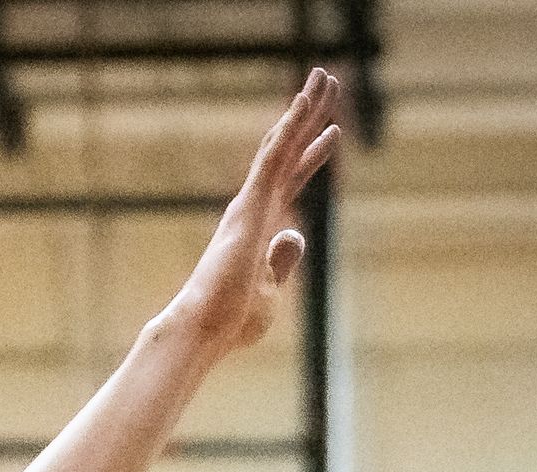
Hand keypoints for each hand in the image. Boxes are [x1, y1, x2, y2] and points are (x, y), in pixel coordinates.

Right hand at [166, 70, 340, 356]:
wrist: (205, 329)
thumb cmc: (231, 319)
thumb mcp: (270, 290)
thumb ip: (282, 260)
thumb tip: (296, 235)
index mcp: (260, 227)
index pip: (292, 180)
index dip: (313, 154)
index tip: (332, 131)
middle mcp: (254, 207)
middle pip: (288, 152)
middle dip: (310, 117)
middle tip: (327, 81)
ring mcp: (251, 204)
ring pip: (281, 145)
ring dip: (303, 110)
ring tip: (324, 77)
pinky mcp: (249, 207)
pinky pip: (273, 159)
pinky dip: (289, 130)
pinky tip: (305, 103)